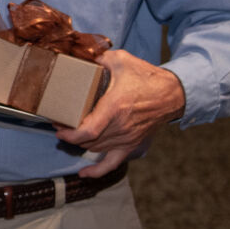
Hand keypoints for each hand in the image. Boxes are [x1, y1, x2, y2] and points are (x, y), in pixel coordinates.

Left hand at [54, 49, 185, 178]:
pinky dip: (97, 171)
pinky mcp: (131, 144)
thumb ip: (99, 57)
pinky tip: (84, 174)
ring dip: (80, 143)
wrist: (172, 93)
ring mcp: (126, 138)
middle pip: (87, 140)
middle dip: (69, 134)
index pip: (87, 131)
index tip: (57, 126)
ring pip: (95, 149)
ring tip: (69, 134)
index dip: (68, 133)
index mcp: (114, 108)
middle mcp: (120, 127)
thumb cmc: (146, 77)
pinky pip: (113, 164)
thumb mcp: (121, 60)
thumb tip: (80, 53)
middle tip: (59, 123)